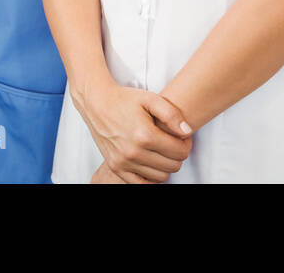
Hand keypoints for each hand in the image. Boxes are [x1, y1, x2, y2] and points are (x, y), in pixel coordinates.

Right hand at [76, 79, 192, 183]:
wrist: (97, 103)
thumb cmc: (125, 99)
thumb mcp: (151, 99)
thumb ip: (172, 115)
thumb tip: (187, 132)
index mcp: (145, 135)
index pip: (180, 151)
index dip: (186, 144)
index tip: (183, 137)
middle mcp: (133, 152)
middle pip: (173, 166)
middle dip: (179, 155)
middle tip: (174, 143)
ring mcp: (123, 162)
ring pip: (161, 177)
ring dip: (166, 166)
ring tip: (163, 151)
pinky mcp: (116, 167)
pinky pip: (142, 184)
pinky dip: (151, 177)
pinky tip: (151, 162)